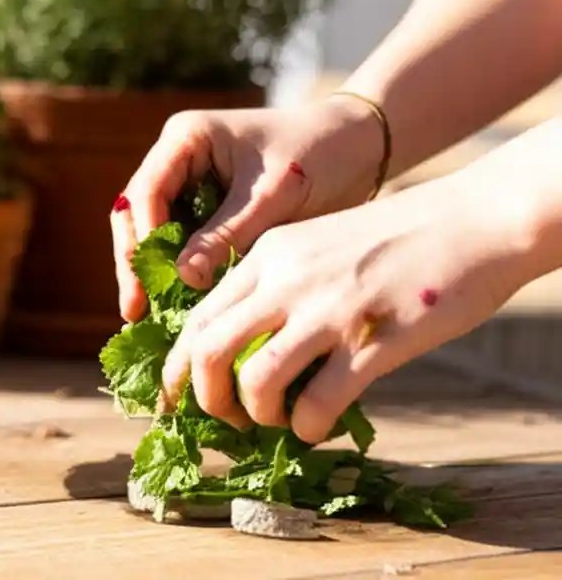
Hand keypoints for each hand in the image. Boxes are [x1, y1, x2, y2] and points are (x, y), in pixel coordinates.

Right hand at [112, 99, 384, 321]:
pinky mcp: (204, 206)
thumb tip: (183, 278)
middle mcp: (177, 158)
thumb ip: (227, 234)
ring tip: (146, 315)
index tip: (150, 283)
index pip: (146, 192)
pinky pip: (179, 241)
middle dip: (134, 261)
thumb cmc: (319, 155)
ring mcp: (187, 182)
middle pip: (136, 213)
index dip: (142, 239)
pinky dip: (176, 271)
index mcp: (186, 138)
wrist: (358, 145)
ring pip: (150, 231)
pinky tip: (175, 305)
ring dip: (149, 271)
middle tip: (133, 309)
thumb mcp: (273, 197)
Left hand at [160, 174, 534, 441]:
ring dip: (256, 416)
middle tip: (227, 420)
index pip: (195, 317)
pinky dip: (307, 427)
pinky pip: (319, 402)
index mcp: (266, 256)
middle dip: (205, 399)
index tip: (175, 400)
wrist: (471, 219)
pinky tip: (317, 428)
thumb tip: (240, 352)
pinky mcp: (375, 340)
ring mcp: (330, 309)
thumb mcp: (315, 246)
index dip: (177, 368)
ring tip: (277, 421)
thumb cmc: (393, 240)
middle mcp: (287, 280)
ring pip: (254, 380)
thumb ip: (275, 287)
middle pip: (208, 350)